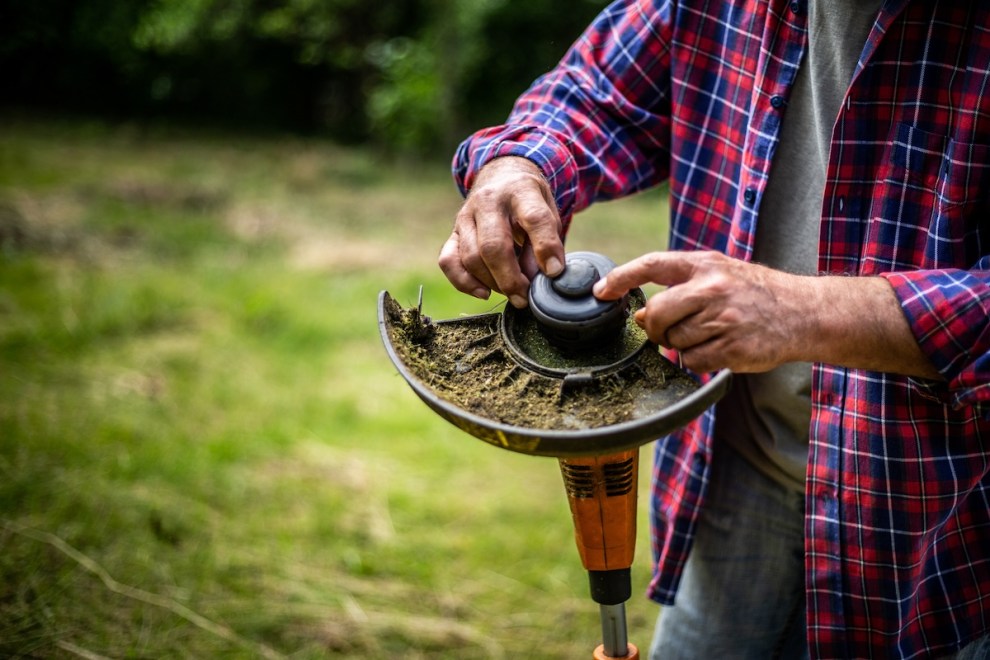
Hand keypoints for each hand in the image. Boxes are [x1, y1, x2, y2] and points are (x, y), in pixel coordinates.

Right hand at [439, 157, 564, 307]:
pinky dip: (464, 282)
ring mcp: (466, 215)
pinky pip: (448, 261)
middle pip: (493, 246)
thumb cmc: (530, 203)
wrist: (501, 179)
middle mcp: (489, 200)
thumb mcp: (548, 212)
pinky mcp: (453, 232)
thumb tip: (534, 278)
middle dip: (510, 279)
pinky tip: (484, 292)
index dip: (545, 248)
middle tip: (524, 297)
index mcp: (521, 190)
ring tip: (512, 292)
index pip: (533, 218)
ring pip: (471, 257)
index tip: (554, 272)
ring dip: (492, 283)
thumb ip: (546, 242)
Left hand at [593, 251, 804, 371]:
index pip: (652, 265)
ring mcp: (722, 319)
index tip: (600, 291)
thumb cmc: (755, 293)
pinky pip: (692, 361)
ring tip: (708, 334)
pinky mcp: (732, 348)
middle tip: (667, 330)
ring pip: (674, 342)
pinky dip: (697, 361)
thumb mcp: (718, 276)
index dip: (621, 277)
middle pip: (656, 314)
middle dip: (654, 328)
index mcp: (704, 265)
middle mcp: (711, 289)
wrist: (803, 313)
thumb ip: (679, 289)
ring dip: (681, 345)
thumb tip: (639, 315)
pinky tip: (717, 349)